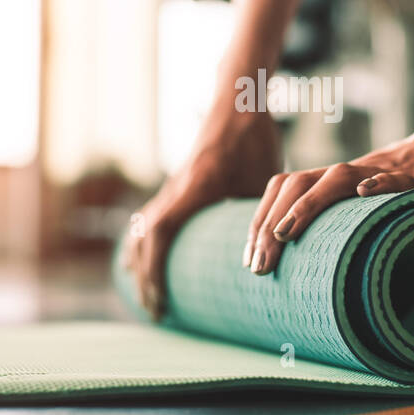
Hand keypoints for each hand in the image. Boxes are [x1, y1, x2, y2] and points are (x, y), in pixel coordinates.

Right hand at [125, 111, 280, 318]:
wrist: (239, 102)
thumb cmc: (255, 140)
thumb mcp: (266, 180)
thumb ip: (262, 218)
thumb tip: (273, 257)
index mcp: (194, 188)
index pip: (160, 233)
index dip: (154, 269)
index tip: (159, 301)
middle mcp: (175, 189)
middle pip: (143, 239)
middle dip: (145, 279)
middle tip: (156, 313)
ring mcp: (172, 187)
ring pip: (141, 230)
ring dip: (140, 264)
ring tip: (145, 296)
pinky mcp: (176, 185)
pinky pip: (149, 219)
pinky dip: (141, 244)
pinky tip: (140, 261)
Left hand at [245, 94, 413, 274]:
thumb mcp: (397, 206)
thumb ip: (370, 225)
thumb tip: (341, 274)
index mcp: (350, 181)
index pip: (290, 189)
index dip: (263, 221)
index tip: (252, 262)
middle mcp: (363, 170)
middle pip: (299, 183)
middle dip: (270, 223)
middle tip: (259, 265)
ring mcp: (394, 169)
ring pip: (337, 178)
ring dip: (307, 207)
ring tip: (285, 235)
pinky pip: (401, 176)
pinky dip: (380, 184)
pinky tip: (362, 195)